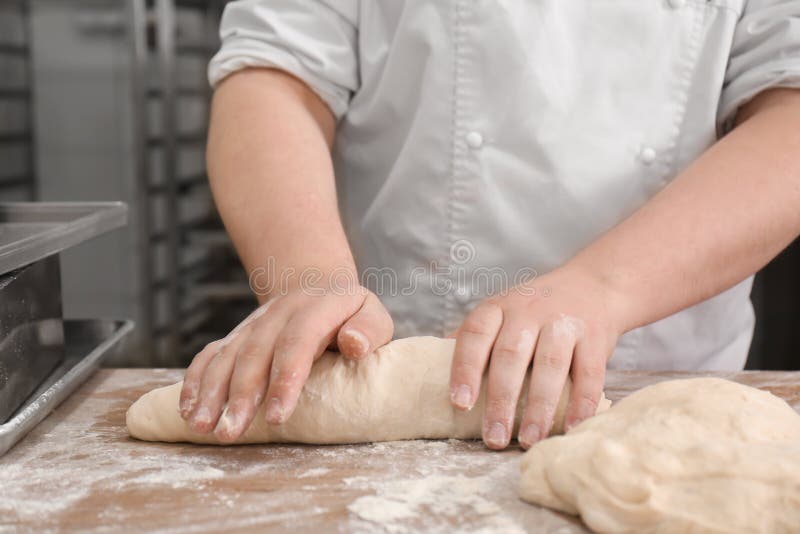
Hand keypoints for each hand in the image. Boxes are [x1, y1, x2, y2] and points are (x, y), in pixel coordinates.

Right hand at [179, 284, 392, 442]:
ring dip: (211, 392)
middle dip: (240, 395)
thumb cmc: (353, 317)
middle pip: (255, 352)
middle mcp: (281, 311)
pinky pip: (211, 354)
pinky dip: (196, 380)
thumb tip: (354, 345)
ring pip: (228, 354)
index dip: (285, 378)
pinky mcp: (238, 333)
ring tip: (203, 427)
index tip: (276, 416)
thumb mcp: (373, 316)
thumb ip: (369, 330)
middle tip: (230, 432)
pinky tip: (188, 409)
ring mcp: (255, 322)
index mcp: (318, 306)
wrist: (320, 288)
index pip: (298, 340)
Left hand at [449, 266, 622, 449]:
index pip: (475, 335)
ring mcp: (563, 323)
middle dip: (501, 400)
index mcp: (498, 308)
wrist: (593, 285)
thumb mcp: (501, 313)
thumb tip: (433, 374)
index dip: (465, 369)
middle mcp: (528, 311)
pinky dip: (581, 404)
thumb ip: (474, 341)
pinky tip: (570, 429)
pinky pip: (588, 374)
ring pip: (549, 366)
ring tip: (528, 441)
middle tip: (494, 438)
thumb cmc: (534, 312)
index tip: (459, 403)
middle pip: (510, 356)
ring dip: (538, 408)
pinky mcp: (595, 338)